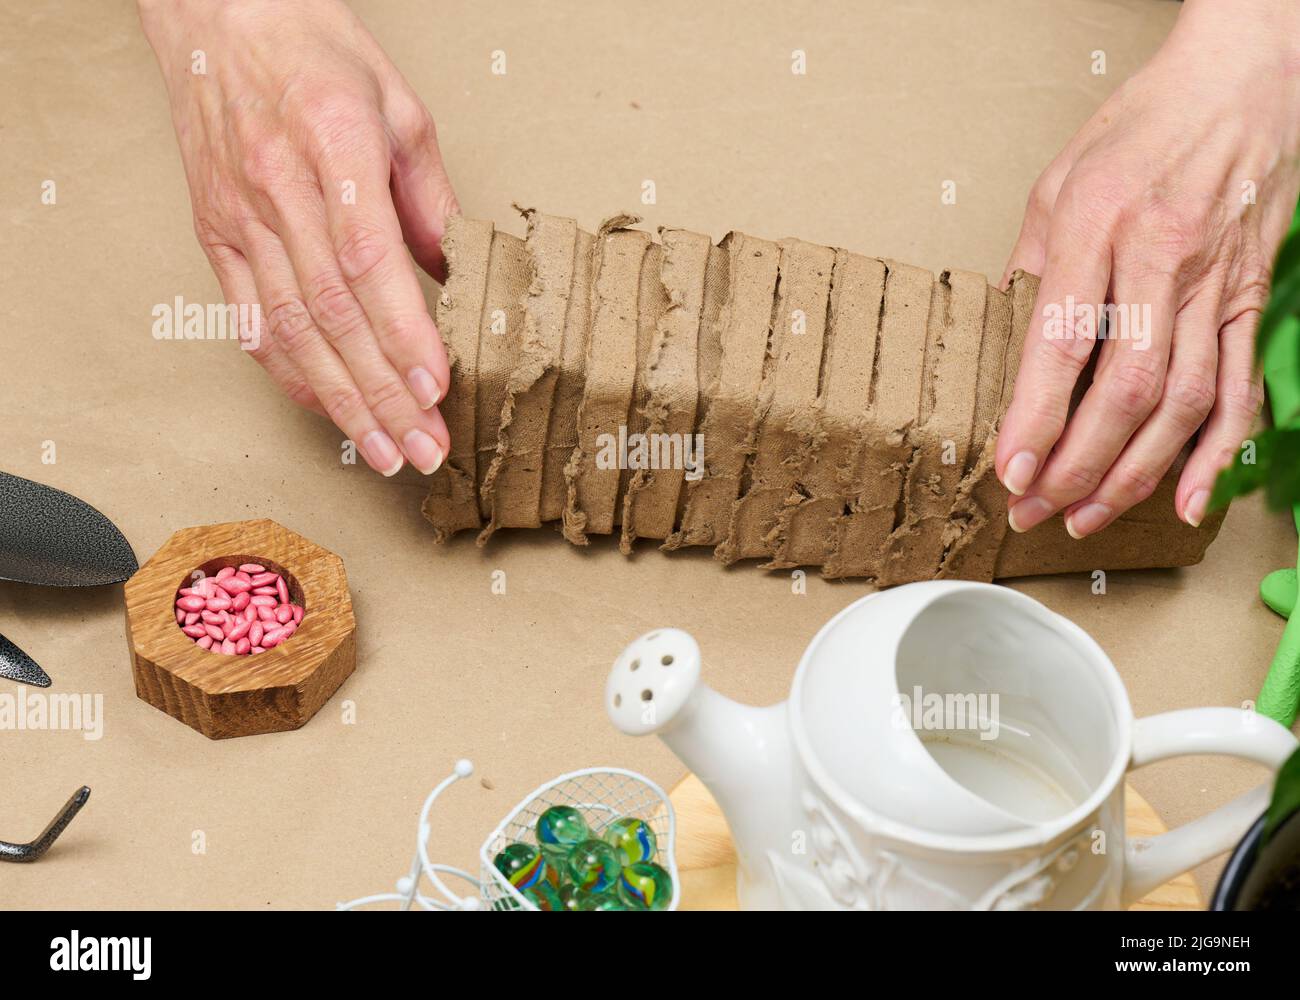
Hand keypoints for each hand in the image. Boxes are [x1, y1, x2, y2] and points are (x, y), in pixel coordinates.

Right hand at [139, 0, 456, 475]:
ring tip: (385, 451)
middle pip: (334, 314)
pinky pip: (252, 319)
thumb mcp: (399, 108)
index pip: (369, 260)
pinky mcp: (217, 235)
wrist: (218, 17)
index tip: (434, 389)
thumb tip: (455, 272)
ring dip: (343, 402)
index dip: (403, 333)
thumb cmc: (312, 50)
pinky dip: (290, 373)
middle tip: (424, 449)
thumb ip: (429, 197)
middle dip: (382, 394)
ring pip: (292, 330)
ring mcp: (241, 218)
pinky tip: (325, 410)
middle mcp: (279, 189)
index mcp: (333, 146)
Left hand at [997, 0, 1299, 536]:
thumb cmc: (1143, 125)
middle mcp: (1159, 260)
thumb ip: (1031, 264)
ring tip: (1086, 517)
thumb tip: (1002, 338)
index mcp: (1098, 225)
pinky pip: (1237, 389)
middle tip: (1034, 511)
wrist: (1244, 81)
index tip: (1009, 472)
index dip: (1035, 419)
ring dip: (1131, 474)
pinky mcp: (1249, 300)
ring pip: (1180, 403)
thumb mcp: (1058, 181)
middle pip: (1125, 390)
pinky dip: (1215, 454)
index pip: (1062, 344)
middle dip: (1075, 466)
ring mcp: (1214, 285)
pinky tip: (1184, 499)